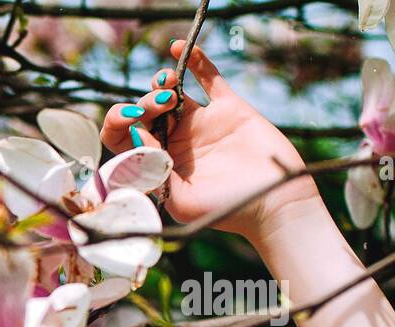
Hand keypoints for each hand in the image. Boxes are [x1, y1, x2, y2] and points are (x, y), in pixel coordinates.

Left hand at [99, 40, 323, 241]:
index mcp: (159, 164)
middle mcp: (176, 142)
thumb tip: (135, 138)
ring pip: (172, 93)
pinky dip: (194, 61)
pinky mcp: (228, 109)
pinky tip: (178, 47)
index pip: (128, 137)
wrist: (273, 203)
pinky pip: (208, 79)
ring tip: (167, 85)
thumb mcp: (180, 202)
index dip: (122, 124)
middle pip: (148, 112)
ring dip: (162, 83)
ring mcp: (202, 123)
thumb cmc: (226, 211)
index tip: (133, 122)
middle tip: (160, 105)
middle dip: (145, 103)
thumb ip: (155, 174)